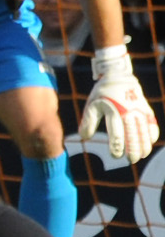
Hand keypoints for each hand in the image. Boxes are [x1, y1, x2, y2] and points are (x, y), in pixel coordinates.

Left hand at [81, 46, 158, 161]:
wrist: (118, 75)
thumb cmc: (102, 93)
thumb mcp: (92, 105)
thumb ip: (88, 121)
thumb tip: (84, 138)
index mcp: (114, 111)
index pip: (116, 133)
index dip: (117, 146)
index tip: (115, 156)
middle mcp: (128, 111)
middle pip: (133, 134)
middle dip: (133, 149)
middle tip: (131, 160)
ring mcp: (139, 110)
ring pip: (144, 131)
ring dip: (144, 144)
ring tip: (141, 155)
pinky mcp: (146, 108)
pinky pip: (151, 123)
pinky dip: (152, 133)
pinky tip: (150, 142)